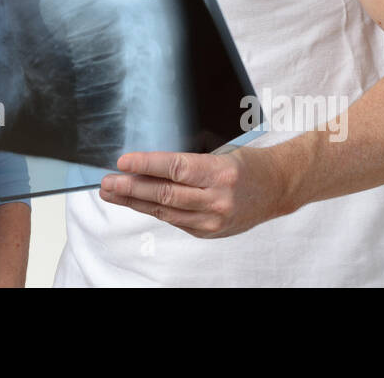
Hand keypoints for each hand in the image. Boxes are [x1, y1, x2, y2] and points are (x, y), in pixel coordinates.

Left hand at [97, 146, 294, 238]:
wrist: (277, 189)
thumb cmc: (248, 163)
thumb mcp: (222, 151)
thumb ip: (189, 159)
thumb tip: (147, 159)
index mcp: (221, 173)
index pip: (176, 168)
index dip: (147, 165)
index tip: (123, 161)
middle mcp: (217, 200)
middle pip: (165, 194)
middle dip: (131, 188)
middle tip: (106, 182)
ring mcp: (213, 220)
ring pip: (165, 211)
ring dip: (134, 202)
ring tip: (111, 193)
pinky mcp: (209, 232)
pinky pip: (174, 220)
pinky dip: (153, 210)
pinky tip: (135, 202)